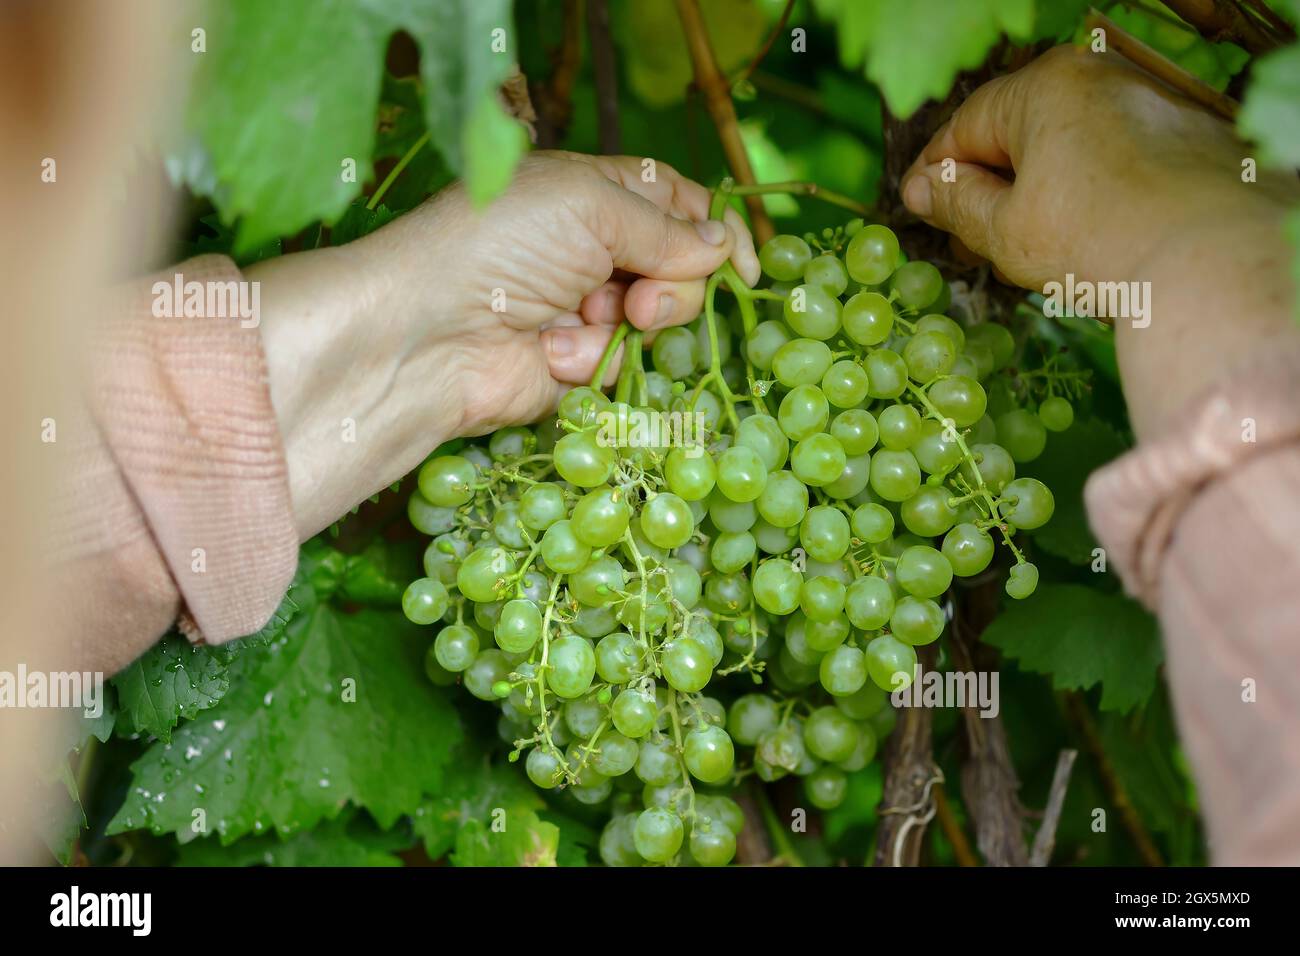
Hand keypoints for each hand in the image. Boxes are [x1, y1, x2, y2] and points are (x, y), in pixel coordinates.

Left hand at [249, 151, 757, 537]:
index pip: (675, 204)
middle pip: (677, 268)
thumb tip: (723, 246)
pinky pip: (620, 364)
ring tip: (580, 324)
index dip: (714, 232)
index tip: (745, 267)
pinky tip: (549, 354)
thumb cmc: (499, 244)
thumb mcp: (589, 206)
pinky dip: (591, 359)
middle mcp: (590, 249)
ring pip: (655, 321)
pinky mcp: (572, 365)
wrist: (428, 332)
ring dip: (626, 324)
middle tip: (638, 300)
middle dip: (671, 287)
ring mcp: (582, 308)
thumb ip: (666, 227)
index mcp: (590, 193)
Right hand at [900, 46, 1298, 437]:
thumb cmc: (1097, 239)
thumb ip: (956, 203)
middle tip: (966, 240)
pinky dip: (1085, 193)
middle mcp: (1100, 79)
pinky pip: (1112, 159)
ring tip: (1021, 249)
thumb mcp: (1004, 230)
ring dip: (1035, 193)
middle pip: (1019, 132)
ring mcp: (1148, 104)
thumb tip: (922, 188)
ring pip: (1068, 148)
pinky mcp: (1184, 138)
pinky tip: (1077, 240)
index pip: (966, 125)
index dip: (935, 171)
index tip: (917, 206)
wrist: (1215, 259)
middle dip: (987, 185)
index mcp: (1046, 86)